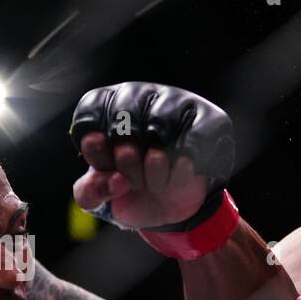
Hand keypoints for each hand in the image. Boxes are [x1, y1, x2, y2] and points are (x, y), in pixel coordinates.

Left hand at [69, 82, 233, 229]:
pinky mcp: (210, 118)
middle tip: (135, 182)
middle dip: (127, 163)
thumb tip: (114, 180)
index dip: (97, 152)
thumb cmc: (136, 189)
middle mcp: (140, 94)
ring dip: (155, 170)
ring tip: (158, 183)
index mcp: (106, 105)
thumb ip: (91, 191)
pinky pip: (192, 142)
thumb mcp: (105, 195)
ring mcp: (176, 102)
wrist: (177, 205)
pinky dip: (181, 170)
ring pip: (159, 130)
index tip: (110, 171)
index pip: (90, 115)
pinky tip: (178, 177)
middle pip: (123, 121)